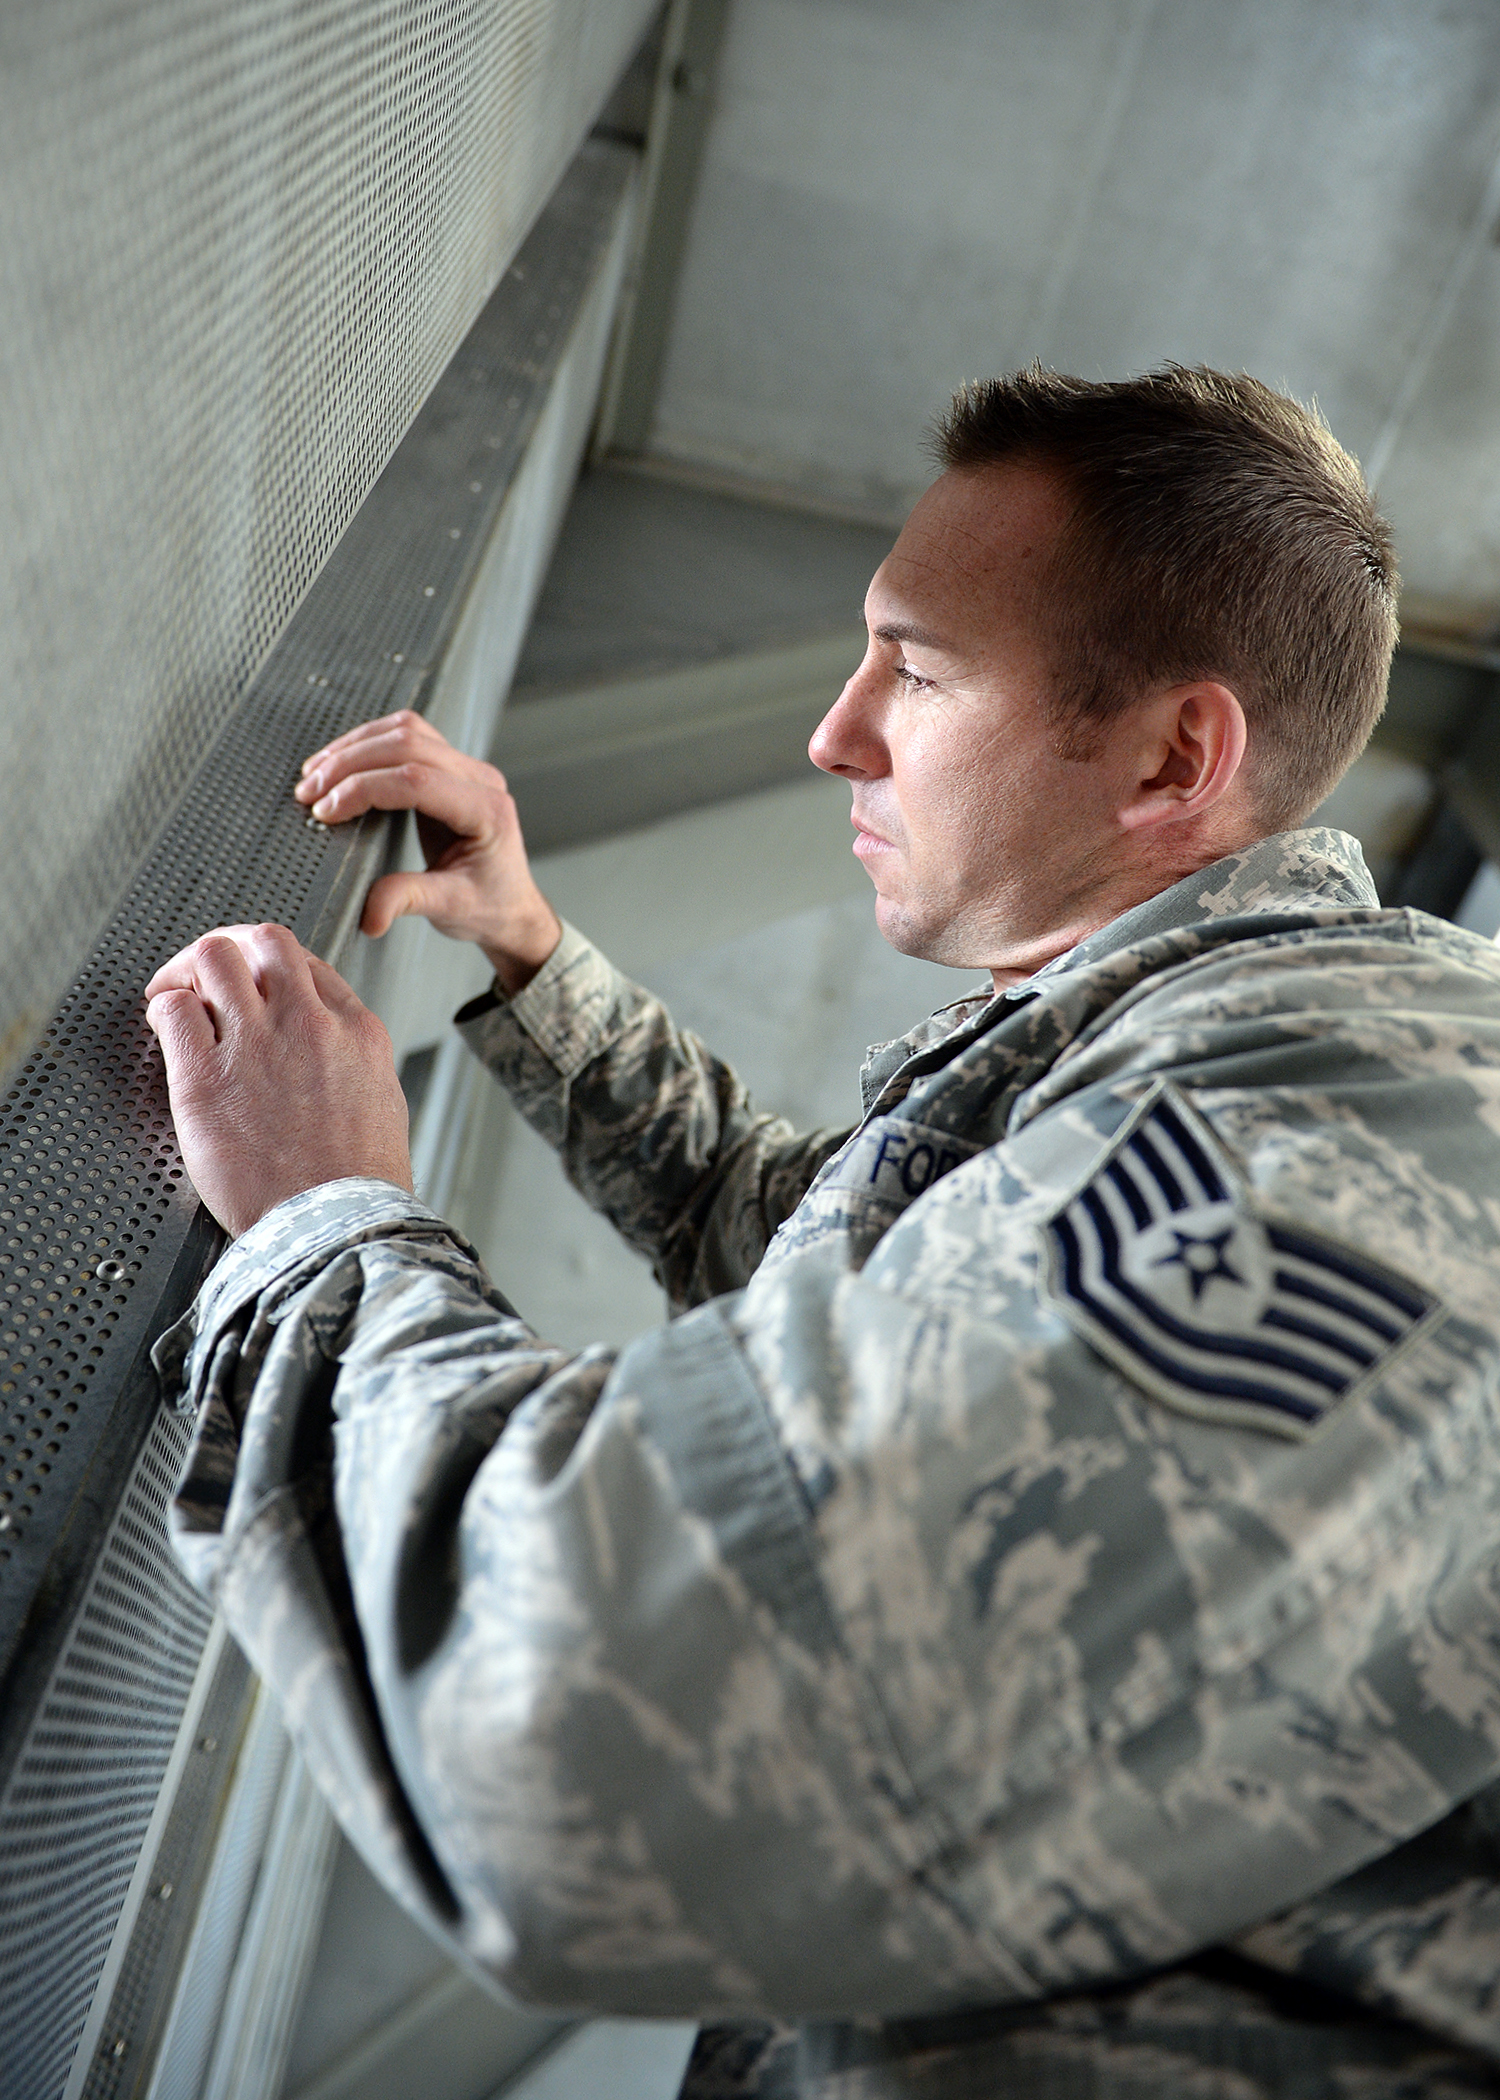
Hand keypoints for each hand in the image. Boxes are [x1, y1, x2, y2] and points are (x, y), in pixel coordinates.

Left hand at [145, 925, 411, 1237]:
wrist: (334, 1226)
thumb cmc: (356, 1183)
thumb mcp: (381, 1102)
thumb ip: (351, 1062)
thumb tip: (326, 1051)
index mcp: (356, 1031)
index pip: (307, 963)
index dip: (272, 971)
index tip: (254, 990)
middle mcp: (308, 1024)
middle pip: (262, 941)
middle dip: (230, 951)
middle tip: (208, 979)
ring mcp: (257, 1045)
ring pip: (213, 956)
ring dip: (189, 970)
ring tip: (178, 995)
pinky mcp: (206, 1078)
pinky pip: (172, 1009)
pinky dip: (162, 1008)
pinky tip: (165, 1028)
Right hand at [295, 712, 560, 992]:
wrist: (511, 906)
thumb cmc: (490, 906)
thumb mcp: (451, 908)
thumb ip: (409, 901)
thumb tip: (370, 914)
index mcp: (487, 811)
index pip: (417, 781)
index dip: (364, 789)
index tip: (327, 811)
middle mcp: (480, 781)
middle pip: (408, 745)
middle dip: (349, 763)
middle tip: (309, 793)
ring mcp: (466, 769)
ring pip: (406, 731)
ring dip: (354, 747)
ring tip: (315, 775)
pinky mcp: (450, 769)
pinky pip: (408, 738)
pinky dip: (368, 745)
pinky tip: (340, 764)